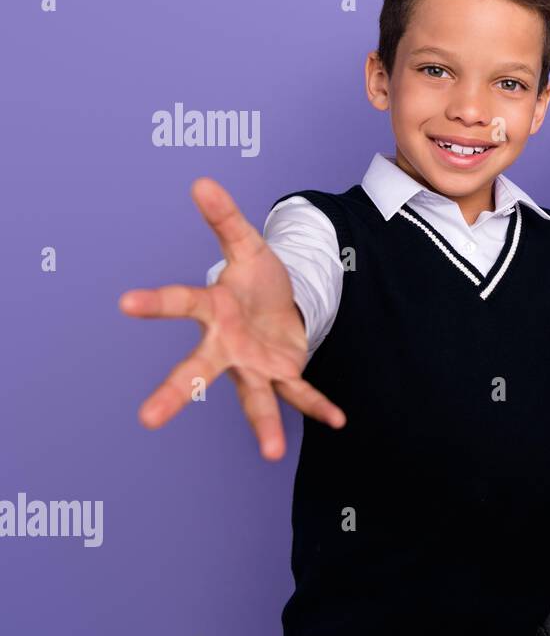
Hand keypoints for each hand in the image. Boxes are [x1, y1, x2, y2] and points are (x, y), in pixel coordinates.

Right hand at [119, 177, 345, 457]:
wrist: (280, 304)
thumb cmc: (255, 279)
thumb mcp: (248, 245)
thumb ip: (227, 219)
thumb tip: (202, 182)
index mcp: (214, 309)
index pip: (181, 302)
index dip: (155, 302)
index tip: (125, 302)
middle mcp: (227, 345)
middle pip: (197, 369)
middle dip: (175, 392)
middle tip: (146, 419)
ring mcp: (254, 364)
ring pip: (254, 397)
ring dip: (265, 425)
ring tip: (271, 453)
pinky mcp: (283, 373)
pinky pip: (301, 393)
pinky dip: (319, 407)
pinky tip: (338, 421)